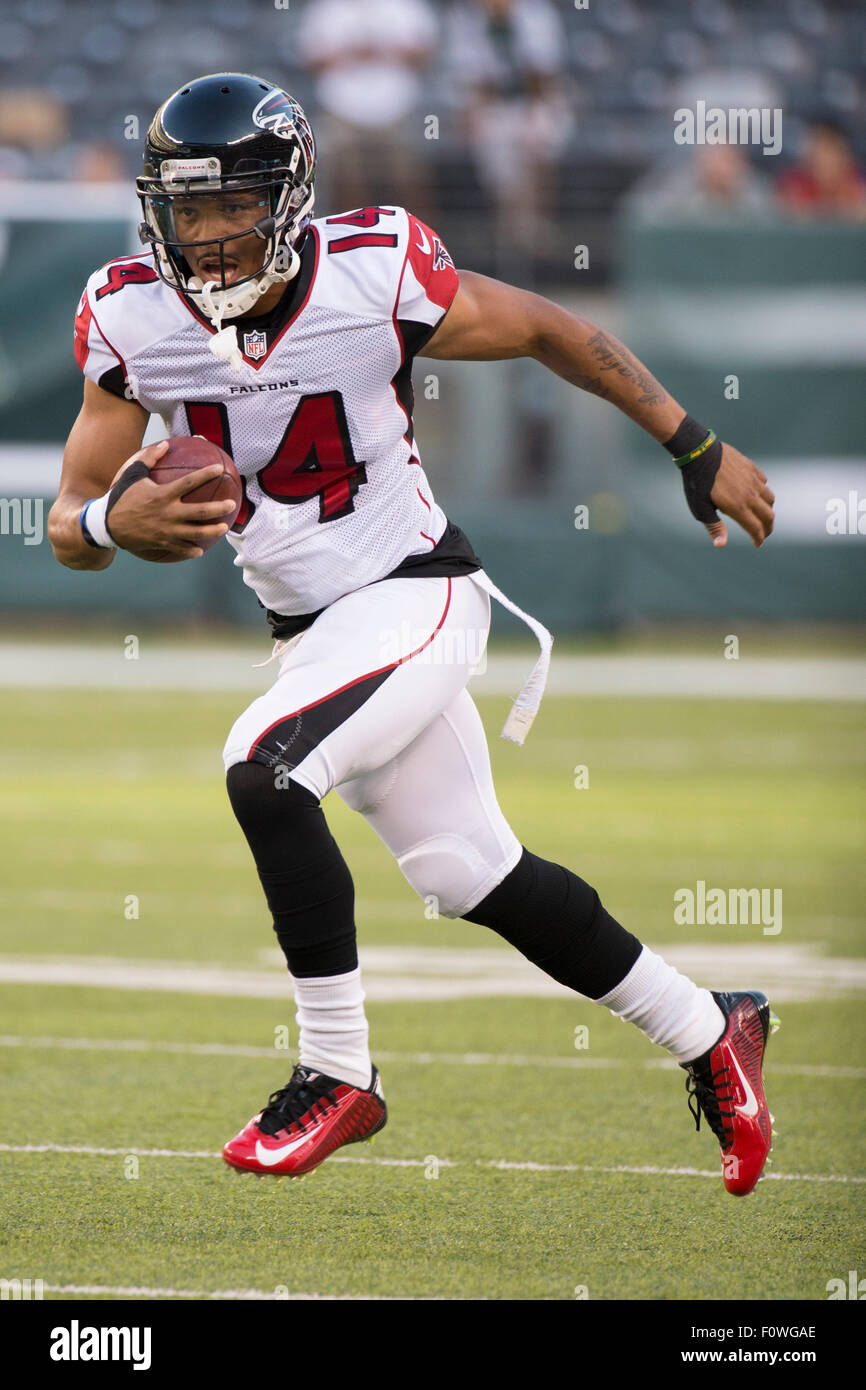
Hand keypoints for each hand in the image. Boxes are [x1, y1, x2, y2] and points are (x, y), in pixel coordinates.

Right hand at [106, 439, 236, 561]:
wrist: (106, 524)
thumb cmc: (120, 496)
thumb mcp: (131, 474)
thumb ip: (149, 457)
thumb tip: (167, 443)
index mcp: (162, 494)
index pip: (189, 482)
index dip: (206, 474)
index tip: (220, 469)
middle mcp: (167, 513)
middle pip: (200, 511)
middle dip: (218, 508)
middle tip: (231, 504)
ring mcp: (166, 530)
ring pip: (195, 533)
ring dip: (212, 531)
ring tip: (224, 527)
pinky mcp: (161, 542)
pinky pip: (181, 548)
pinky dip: (192, 550)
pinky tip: (201, 550)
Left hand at [706, 443, 774, 548]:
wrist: (699, 453)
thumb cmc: (697, 484)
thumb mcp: (701, 509)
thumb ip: (714, 527)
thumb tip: (720, 545)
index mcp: (738, 507)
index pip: (756, 528)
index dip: (758, 539)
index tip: (757, 544)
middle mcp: (750, 495)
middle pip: (768, 516)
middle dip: (768, 528)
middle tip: (763, 534)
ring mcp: (753, 480)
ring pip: (770, 499)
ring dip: (768, 510)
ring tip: (761, 515)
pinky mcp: (752, 468)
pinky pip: (764, 483)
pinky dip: (763, 492)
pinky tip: (755, 494)